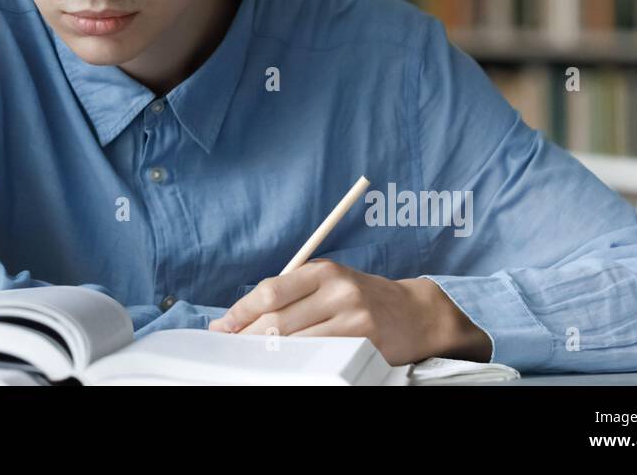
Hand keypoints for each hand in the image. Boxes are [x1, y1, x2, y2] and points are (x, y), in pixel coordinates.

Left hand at [206, 258, 491, 366]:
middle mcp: (339, 290)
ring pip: (296, 342)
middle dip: (247, 336)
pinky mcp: (365, 343)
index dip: (241, 312)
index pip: (271, 291)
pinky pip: (320, 356)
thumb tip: (242, 316)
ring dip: (267, 353)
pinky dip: (296, 363)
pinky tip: (283, 365)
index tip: (221, 326)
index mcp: (324, 270)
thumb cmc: (363, 297)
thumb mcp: (330, 282)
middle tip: (228, 346)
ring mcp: (354, 318)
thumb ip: (292, 293)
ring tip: (249, 358)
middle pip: (278, 320)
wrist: (415, 313)